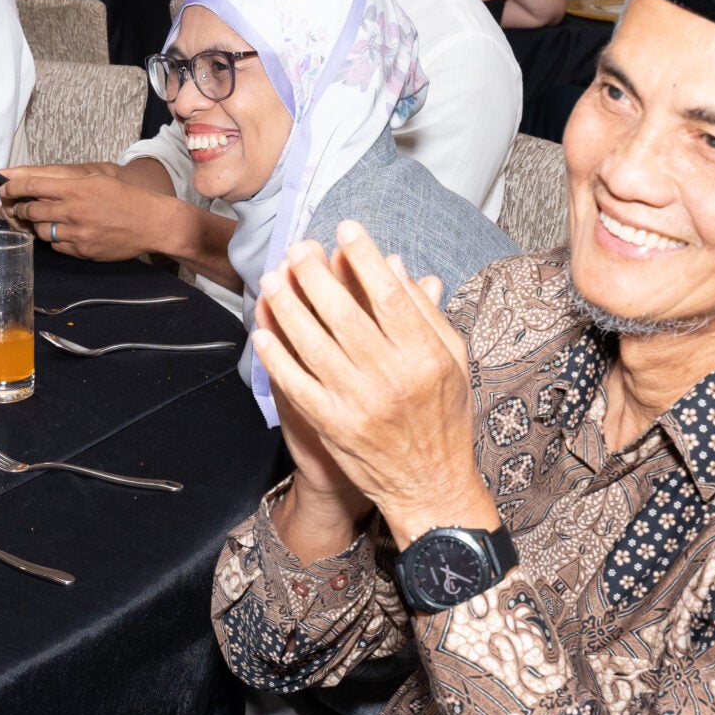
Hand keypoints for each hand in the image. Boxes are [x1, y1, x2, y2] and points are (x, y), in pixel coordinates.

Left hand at [0, 163, 167, 260]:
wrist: (152, 223)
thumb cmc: (126, 198)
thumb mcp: (98, 179)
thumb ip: (67, 182)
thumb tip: (38, 184)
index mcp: (77, 188)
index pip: (33, 186)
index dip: (13, 188)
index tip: (4, 188)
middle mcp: (74, 211)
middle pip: (32, 210)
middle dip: (22, 208)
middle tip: (19, 206)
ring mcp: (78, 233)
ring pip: (42, 230)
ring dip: (38, 225)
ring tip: (45, 219)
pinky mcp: (83, 251)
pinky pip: (57, 246)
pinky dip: (56, 239)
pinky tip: (64, 233)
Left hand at [252, 224, 492, 549]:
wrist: (431, 484)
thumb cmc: (445, 415)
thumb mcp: (452, 360)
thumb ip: (425, 312)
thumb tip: (396, 265)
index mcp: (425, 356)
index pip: (389, 296)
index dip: (365, 258)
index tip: (346, 229)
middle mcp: (391, 377)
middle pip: (343, 314)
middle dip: (315, 275)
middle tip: (298, 248)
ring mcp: (358, 403)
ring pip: (312, 344)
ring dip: (287, 308)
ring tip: (273, 279)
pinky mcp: (333, 426)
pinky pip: (296, 384)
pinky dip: (276, 357)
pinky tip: (262, 331)